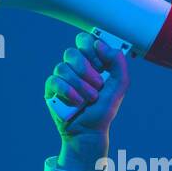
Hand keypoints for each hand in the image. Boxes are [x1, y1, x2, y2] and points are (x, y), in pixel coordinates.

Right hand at [45, 33, 129, 170]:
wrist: (90, 130)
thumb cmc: (104, 108)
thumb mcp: (120, 84)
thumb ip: (118, 61)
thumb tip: (100, 44)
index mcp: (91, 62)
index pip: (85, 40)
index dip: (92, 49)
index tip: (101, 65)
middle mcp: (74, 67)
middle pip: (72, 52)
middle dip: (86, 69)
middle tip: (98, 84)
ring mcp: (62, 78)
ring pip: (63, 68)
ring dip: (80, 85)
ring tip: (90, 98)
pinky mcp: (51, 90)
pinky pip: (54, 81)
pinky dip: (68, 91)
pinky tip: (76, 101)